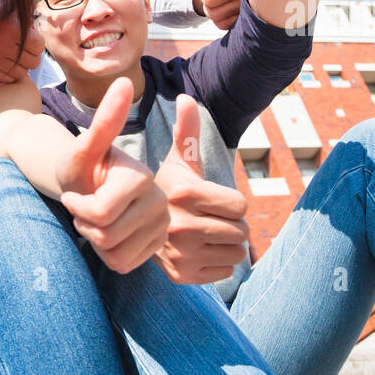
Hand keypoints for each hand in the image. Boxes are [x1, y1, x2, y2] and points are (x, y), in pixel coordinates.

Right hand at [0, 0, 46, 82]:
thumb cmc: (7, 20)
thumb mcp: (20, 4)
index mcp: (9, 25)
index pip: (39, 46)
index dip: (34, 41)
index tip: (21, 34)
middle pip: (34, 61)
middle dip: (28, 54)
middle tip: (15, 44)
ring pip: (22, 71)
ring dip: (19, 64)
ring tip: (8, 51)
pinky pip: (10, 77)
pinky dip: (8, 72)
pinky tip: (1, 60)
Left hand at [57, 77, 168, 272]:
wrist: (90, 186)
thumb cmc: (81, 167)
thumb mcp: (83, 147)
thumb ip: (104, 121)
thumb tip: (124, 81)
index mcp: (143, 177)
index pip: (100, 213)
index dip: (77, 209)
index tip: (75, 195)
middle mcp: (161, 203)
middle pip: (107, 237)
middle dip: (85, 226)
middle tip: (84, 209)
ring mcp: (162, 227)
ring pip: (116, 256)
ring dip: (95, 242)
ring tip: (94, 221)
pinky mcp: (157, 247)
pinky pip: (123, 266)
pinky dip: (107, 255)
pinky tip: (107, 236)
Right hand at [151, 95, 249, 283]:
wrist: (133, 227)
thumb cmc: (168, 192)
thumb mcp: (177, 163)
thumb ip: (187, 133)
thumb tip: (186, 98)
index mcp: (184, 194)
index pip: (240, 206)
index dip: (231, 203)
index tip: (211, 201)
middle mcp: (180, 225)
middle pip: (241, 232)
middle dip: (232, 225)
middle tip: (210, 220)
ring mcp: (180, 254)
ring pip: (236, 254)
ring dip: (228, 246)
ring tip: (207, 236)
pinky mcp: (181, 276)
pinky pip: (224, 273)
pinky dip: (217, 265)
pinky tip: (199, 253)